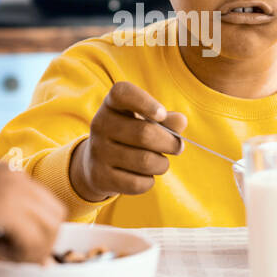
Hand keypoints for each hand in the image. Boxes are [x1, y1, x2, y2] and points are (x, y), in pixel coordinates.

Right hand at [0, 163, 64, 276]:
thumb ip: (11, 226)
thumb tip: (44, 258)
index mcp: (10, 172)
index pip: (48, 205)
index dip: (40, 232)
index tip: (17, 247)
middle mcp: (15, 175)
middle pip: (57, 215)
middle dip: (43, 242)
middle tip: (16, 257)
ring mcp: (12, 188)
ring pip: (51, 228)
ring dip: (34, 250)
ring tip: (6, 256)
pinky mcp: (5, 207)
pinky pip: (35, 239)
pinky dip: (23, 255)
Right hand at [71, 81, 185, 201]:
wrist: (95, 164)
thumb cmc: (129, 137)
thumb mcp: (145, 122)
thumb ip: (166, 120)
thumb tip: (181, 121)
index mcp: (112, 104)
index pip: (122, 93)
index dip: (144, 102)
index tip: (162, 114)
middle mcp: (100, 124)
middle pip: (145, 133)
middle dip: (170, 143)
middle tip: (177, 147)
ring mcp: (97, 151)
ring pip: (145, 161)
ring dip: (162, 164)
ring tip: (160, 162)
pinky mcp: (99, 176)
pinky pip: (137, 183)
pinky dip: (149, 181)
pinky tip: (145, 176)